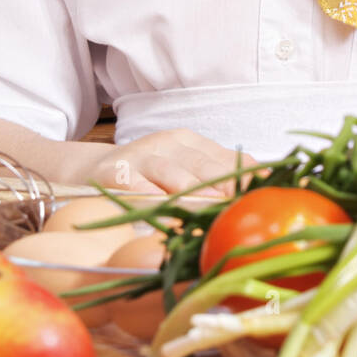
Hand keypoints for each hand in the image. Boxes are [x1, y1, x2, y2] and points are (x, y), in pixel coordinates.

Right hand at [88, 128, 261, 199]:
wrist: (90, 171)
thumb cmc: (145, 177)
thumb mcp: (180, 168)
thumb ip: (213, 177)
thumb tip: (258, 193)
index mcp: (187, 141)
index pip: (225, 158)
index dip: (247, 178)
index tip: (267, 195)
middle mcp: (166, 143)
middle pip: (204, 167)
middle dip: (228, 190)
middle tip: (245, 210)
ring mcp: (141, 156)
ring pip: (175, 177)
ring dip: (199, 197)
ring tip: (217, 214)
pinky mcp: (116, 174)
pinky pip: (141, 188)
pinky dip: (158, 201)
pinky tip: (172, 216)